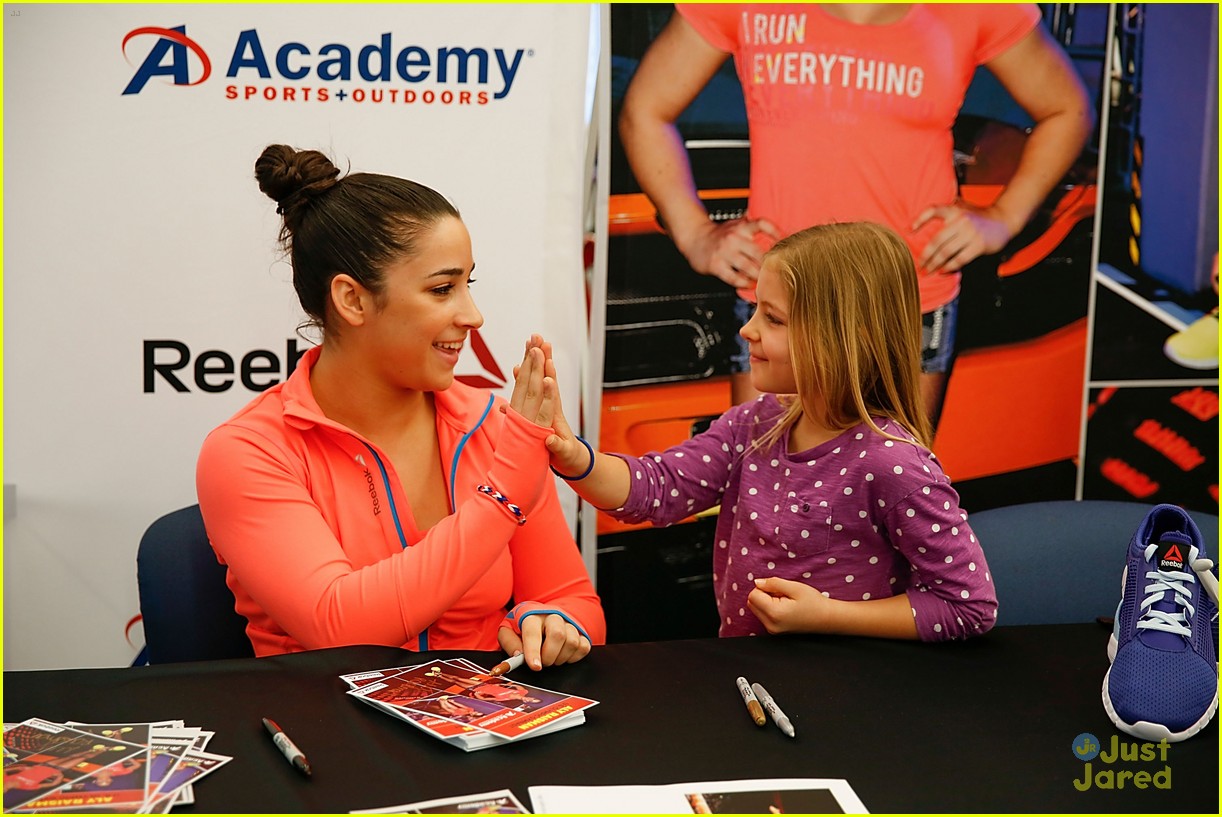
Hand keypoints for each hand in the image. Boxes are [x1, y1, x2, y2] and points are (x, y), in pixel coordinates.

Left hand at [498, 614, 590, 669]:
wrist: (541, 616)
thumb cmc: (522, 627)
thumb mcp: (508, 631)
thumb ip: (509, 642)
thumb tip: (518, 655)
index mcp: (532, 614)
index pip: (533, 632)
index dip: (534, 650)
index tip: (535, 666)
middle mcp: (552, 616)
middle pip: (558, 635)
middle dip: (549, 655)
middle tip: (543, 663)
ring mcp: (569, 623)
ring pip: (572, 642)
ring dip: (561, 658)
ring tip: (551, 658)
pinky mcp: (581, 632)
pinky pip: (584, 647)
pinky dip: (573, 657)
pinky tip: (563, 656)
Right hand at [513, 337, 590, 478]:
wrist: (570, 459)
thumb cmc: (568, 456)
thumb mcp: (563, 453)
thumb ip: (557, 446)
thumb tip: (550, 438)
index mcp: (555, 415)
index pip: (551, 390)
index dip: (547, 374)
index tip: (543, 358)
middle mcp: (550, 406)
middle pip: (544, 378)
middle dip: (541, 358)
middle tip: (536, 338)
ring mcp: (543, 406)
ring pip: (537, 380)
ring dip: (533, 362)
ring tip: (531, 343)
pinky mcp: (537, 409)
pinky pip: (528, 390)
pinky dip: (523, 378)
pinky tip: (517, 367)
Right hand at [679, 217, 781, 288]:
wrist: (695, 237)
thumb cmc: (719, 234)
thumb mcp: (735, 224)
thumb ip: (752, 224)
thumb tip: (774, 221)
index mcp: (741, 226)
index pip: (762, 224)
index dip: (776, 232)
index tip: (786, 242)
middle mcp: (734, 238)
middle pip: (758, 252)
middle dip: (769, 264)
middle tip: (776, 271)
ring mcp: (724, 252)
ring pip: (748, 267)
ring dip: (758, 276)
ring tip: (764, 280)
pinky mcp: (716, 265)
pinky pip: (734, 277)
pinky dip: (744, 283)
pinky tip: (749, 284)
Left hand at [747, 576, 833, 633]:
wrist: (827, 618)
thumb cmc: (813, 602)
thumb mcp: (794, 587)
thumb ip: (772, 583)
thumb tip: (756, 582)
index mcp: (774, 614)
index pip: (753, 594)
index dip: (765, 588)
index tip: (781, 590)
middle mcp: (770, 625)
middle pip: (752, 602)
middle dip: (763, 594)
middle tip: (783, 595)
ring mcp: (771, 630)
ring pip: (756, 608)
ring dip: (766, 601)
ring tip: (785, 602)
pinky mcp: (773, 631)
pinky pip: (762, 615)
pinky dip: (769, 608)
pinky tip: (785, 608)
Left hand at [912, 202, 1016, 273]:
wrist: (1003, 220)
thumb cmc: (978, 216)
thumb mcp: (963, 208)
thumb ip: (947, 212)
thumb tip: (921, 223)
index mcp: (954, 209)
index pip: (933, 210)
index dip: (920, 219)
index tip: (909, 231)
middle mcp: (961, 220)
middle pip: (936, 241)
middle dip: (925, 256)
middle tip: (919, 265)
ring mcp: (970, 233)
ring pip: (946, 252)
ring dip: (935, 264)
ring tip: (928, 271)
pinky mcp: (978, 245)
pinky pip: (959, 259)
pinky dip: (949, 267)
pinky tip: (943, 271)